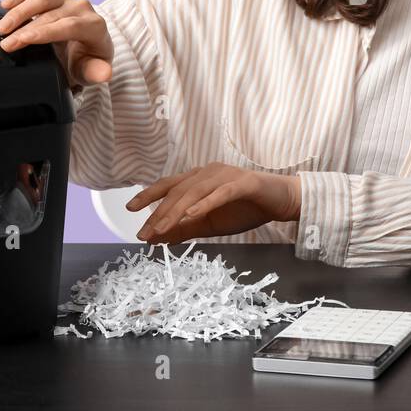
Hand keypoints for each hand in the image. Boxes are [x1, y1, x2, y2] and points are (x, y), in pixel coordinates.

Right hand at [0, 0, 114, 88]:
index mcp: (94, 26)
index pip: (67, 26)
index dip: (42, 32)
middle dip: (24, 28)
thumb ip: (96, 72)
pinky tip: (6, 5)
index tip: (22, 41)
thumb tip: (104, 74)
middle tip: (5, 42)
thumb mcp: (91, 71)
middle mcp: (81, 8)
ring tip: (2, 27)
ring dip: (18, 11)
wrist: (86, 47)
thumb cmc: (87, 60)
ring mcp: (66, 0)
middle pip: (50, 13)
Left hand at [127, 163, 301, 243]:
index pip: (169, 185)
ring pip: (195, 192)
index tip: (130, 210)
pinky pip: (220, 193)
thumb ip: (186, 229)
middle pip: (178, 191)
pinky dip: (204, 204)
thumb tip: (157, 238)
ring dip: (176, 211)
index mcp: (200, 178)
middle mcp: (209, 172)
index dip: (149, 195)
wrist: (280, 202)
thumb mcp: (211, 224)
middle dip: (159, 212)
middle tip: (145, 232)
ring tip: (162, 228)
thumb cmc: (245, 209)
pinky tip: (191, 215)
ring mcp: (226, 175)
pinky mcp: (243, 183)